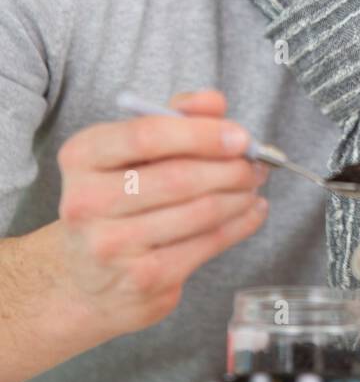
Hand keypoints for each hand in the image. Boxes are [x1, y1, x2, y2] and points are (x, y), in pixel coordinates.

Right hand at [57, 89, 268, 338]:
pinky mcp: (142, 279)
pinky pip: (206, 244)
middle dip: (230, 168)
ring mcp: (112, 245)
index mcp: (82, 156)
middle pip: (178, 176)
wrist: (89, 279)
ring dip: (239, 195)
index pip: (146, 136)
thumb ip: (172, 118)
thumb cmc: (119, 201)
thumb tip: (214, 102)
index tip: (241, 136)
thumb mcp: (132, 153)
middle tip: (256, 163)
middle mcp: (87, 201)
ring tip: (253, 185)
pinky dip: (240, 225)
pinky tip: (252, 212)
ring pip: (199, 211)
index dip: (201, 134)